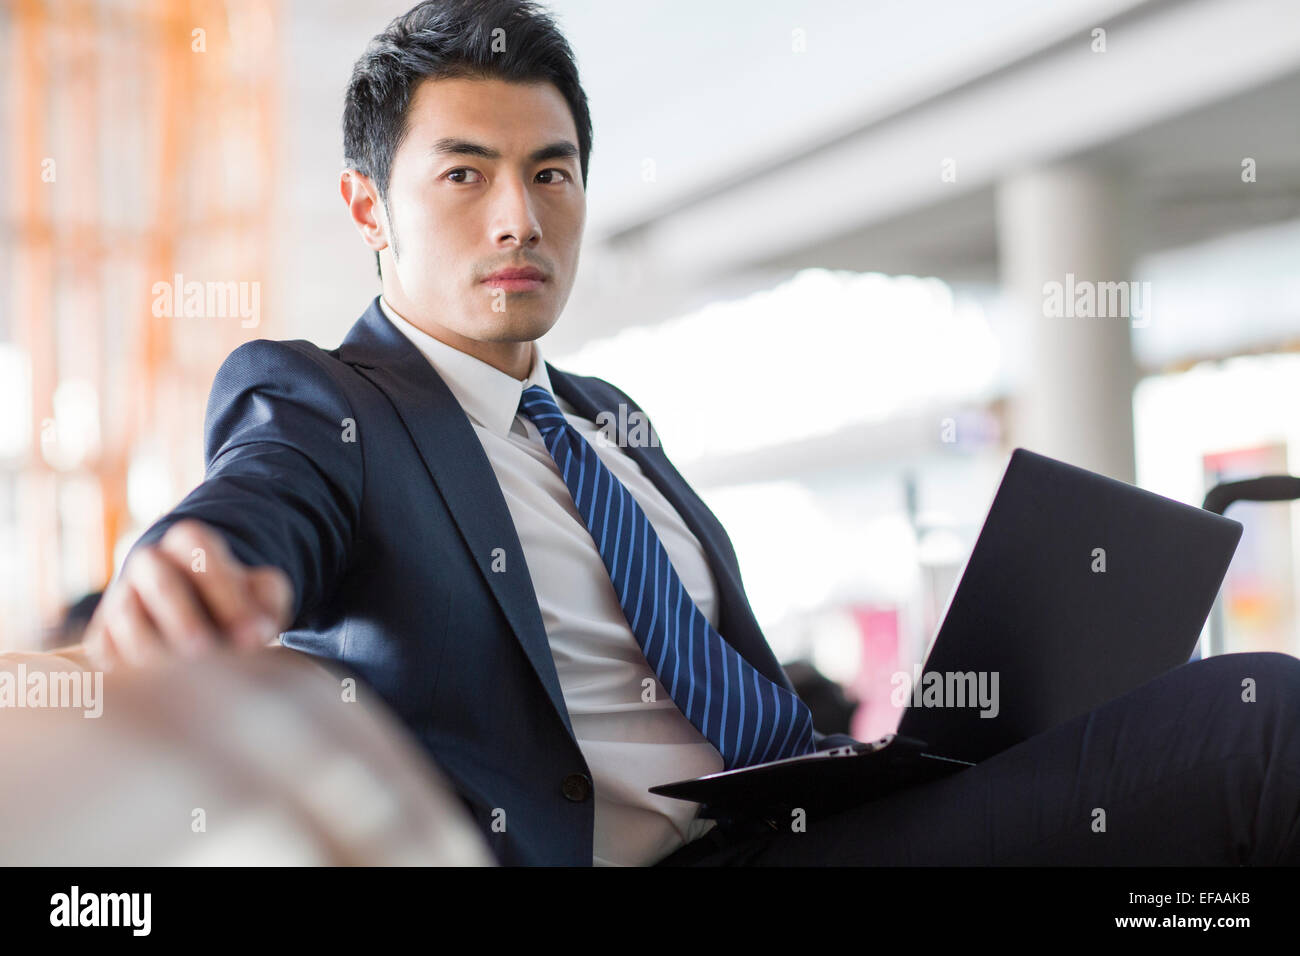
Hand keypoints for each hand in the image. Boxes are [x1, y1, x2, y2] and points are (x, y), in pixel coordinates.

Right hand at [84, 519, 292, 669]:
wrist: (197, 621)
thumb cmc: (236, 606)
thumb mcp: (262, 594)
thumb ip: (268, 600)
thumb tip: (257, 631)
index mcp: (189, 544)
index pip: (200, 551)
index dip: (226, 591)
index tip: (253, 634)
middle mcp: (149, 564)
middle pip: (159, 582)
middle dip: (183, 618)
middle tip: (204, 652)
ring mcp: (121, 597)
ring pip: (125, 615)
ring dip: (152, 647)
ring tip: (181, 680)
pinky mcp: (101, 636)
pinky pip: (105, 649)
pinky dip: (125, 671)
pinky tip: (153, 694)